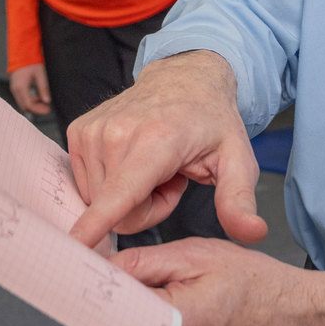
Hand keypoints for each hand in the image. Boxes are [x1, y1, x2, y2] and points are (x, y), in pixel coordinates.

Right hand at [8, 64, 51, 115]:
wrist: (21, 54)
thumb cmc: (31, 62)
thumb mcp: (40, 74)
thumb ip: (43, 88)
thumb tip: (47, 101)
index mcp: (21, 87)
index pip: (29, 104)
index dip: (39, 109)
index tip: (48, 110)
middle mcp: (15, 89)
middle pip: (25, 106)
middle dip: (36, 109)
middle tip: (47, 108)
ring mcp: (14, 88)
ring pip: (23, 103)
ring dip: (33, 105)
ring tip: (44, 102)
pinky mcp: (15, 87)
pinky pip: (22, 98)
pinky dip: (30, 100)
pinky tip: (38, 97)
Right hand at [66, 51, 265, 247]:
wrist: (185, 77)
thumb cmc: (212, 122)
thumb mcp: (238, 161)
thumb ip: (240, 201)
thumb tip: (254, 233)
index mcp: (156, 142)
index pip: (119, 195)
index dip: (94, 225)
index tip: (70, 247)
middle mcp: (116, 133)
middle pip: (119, 214)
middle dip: (146, 209)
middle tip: (171, 178)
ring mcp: (92, 130)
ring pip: (100, 203)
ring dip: (129, 197)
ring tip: (155, 166)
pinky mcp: (78, 131)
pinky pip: (89, 186)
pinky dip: (112, 182)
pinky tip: (135, 160)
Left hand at [115, 238, 324, 325]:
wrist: (295, 320)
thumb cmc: (257, 286)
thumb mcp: (198, 254)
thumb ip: (143, 261)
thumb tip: (101, 265)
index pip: (109, 310)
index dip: (94, 285)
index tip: (83, 268)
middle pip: (114, 325)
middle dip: (115, 296)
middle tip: (129, 271)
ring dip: (133, 312)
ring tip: (162, 289)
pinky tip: (171, 307)